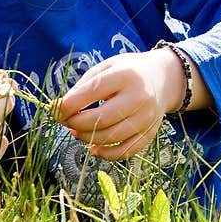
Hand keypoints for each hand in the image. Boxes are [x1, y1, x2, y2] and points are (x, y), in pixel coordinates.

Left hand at [52, 49, 183, 161]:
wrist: (164, 78)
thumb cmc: (128, 71)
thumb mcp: (106, 67)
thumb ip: (83, 86)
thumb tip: (60, 109)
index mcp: (125, 75)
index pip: (91, 92)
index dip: (69, 105)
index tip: (56, 110)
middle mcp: (139, 97)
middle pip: (100, 118)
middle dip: (76, 123)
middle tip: (66, 121)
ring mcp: (147, 117)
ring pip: (111, 137)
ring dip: (87, 138)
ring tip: (77, 131)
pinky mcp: (150, 133)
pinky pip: (126, 151)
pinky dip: (106, 154)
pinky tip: (94, 147)